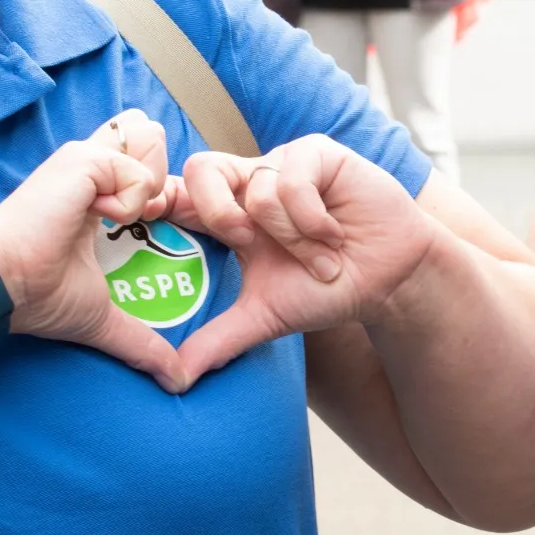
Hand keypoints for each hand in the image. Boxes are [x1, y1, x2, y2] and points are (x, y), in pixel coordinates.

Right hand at [0, 109, 186, 388]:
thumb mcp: (101, 315)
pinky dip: (130, 202)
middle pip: (149, 139)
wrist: (0, 284)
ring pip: (149, 148)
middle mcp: (88, 170)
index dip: (162, 192)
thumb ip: (140, 338)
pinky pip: (136, 172)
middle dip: (163, 178)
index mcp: (93, 196)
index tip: (153, 227)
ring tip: (116, 223)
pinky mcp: (81, 161)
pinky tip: (99, 220)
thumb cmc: (36, 295)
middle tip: (146, 221)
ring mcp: (84, 161)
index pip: (143, 167)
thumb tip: (175, 381)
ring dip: (149, 190)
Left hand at [168, 135, 441, 383]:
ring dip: (292, 238)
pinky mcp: (316, 153)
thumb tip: (173, 380)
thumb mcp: (266, 317)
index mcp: (228, 213)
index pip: (177, 193)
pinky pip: (292, 179)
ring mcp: (282, 163)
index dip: (155, 198)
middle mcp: (249, 182)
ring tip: (320, 257)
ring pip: (256, 190)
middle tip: (245, 243)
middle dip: (218, 212)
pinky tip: (334, 233)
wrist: (389, 280)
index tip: (145, 220)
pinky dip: (312, 218)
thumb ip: (218, 339)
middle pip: (199, 169)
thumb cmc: (327, 290)